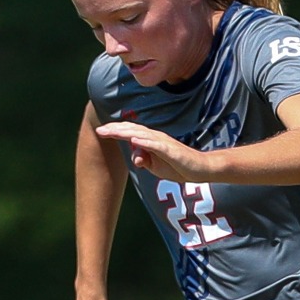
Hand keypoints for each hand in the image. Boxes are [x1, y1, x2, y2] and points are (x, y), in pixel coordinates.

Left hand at [94, 121, 213, 182]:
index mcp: (151, 141)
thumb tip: (134, 157)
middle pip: (133, 130)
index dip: (116, 131)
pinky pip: (157, 145)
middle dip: (116, 129)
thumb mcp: (155, 166)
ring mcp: (164, 143)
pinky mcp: (172, 150)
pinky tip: (134, 140)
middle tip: (100, 130)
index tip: (101, 131)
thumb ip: (143, 160)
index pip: (131, 132)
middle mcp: (156, 138)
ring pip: (142, 135)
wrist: (200, 169)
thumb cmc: (177, 166)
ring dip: (126, 132)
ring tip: (112, 132)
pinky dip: (145, 142)